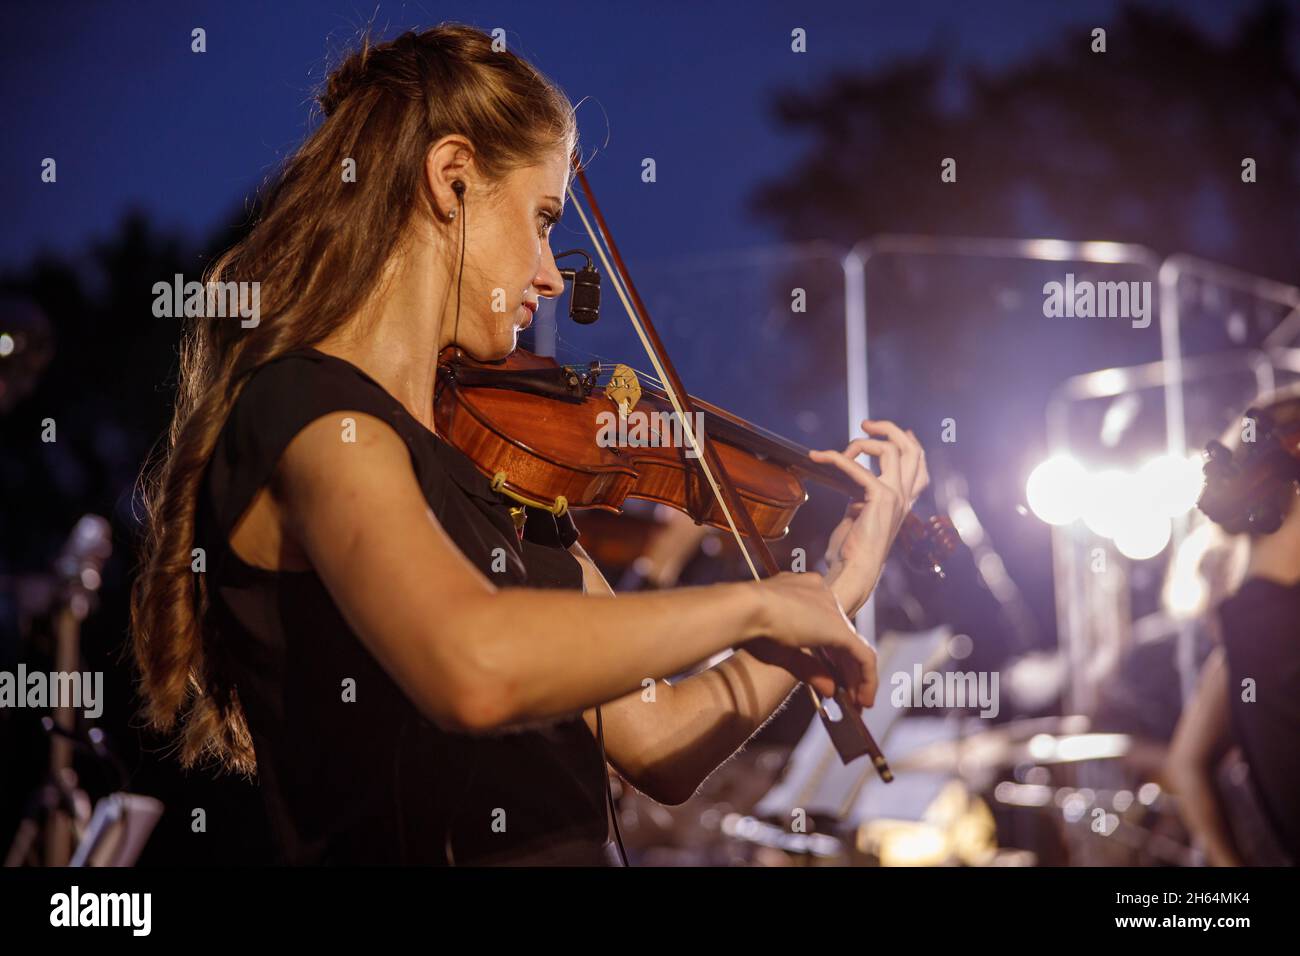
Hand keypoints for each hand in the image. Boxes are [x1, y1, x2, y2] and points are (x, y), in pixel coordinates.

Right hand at [743, 572, 877, 706]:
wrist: (743, 609)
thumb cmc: (749, 625)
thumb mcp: (780, 651)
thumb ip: (808, 668)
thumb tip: (830, 690)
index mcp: (802, 591)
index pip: (824, 623)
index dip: (829, 652)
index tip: (831, 673)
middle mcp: (821, 594)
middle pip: (841, 636)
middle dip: (847, 668)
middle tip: (850, 695)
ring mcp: (831, 609)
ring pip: (854, 646)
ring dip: (858, 677)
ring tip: (858, 703)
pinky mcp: (839, 628)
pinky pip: (863, 656)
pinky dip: (867, 679)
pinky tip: (864, 700)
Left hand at [809, 419, 929, 614]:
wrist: (854, 571)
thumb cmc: (852, 549)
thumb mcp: (859, 514)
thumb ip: (861, 495)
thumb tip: (850, 479)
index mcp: (904, 501)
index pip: (918, 464)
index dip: (909, 442)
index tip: (893, 430)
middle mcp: (905, 497)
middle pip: (913, 449)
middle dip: (890, 429)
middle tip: (866, 424)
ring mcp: (896, 497)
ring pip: (891, 450)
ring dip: (863, 443)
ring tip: (842, 449)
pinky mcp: (880, 499)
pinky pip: (858, 467)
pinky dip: (836, 458)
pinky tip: (820, 457)